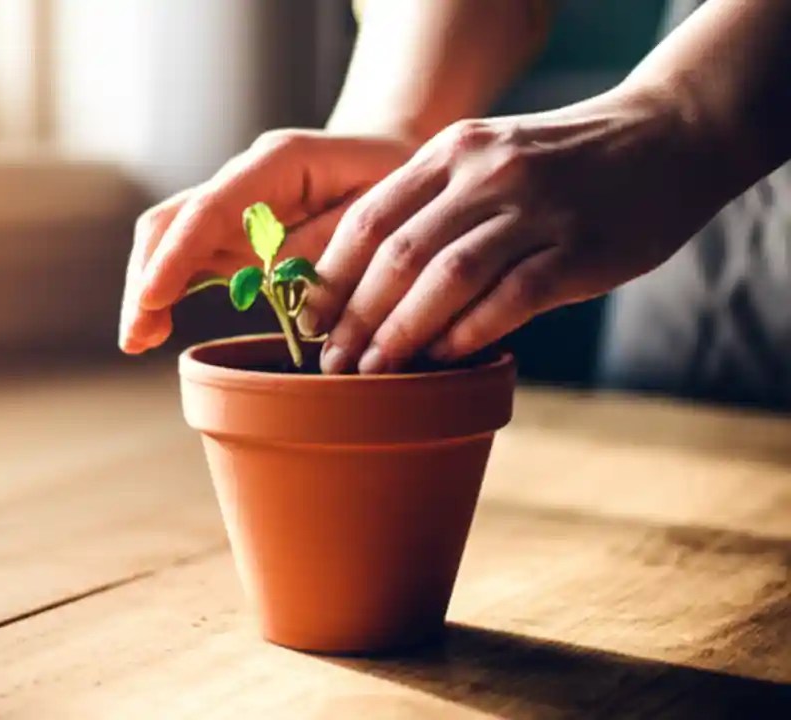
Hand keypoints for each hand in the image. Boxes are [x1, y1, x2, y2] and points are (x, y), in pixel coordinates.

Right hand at [118, 130, 415, 353]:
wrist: (390, 156)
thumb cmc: (392, 179)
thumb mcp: (379, 203)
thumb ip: (330, 239)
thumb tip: (281, 280)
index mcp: (277, 161)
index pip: (211, 206)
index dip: (179, 253)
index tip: (154, 297)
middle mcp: (241, 180)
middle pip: (171, 222)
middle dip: (148, 277)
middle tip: (137, 335)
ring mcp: (230, 208)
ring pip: (166, 241)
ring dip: (149, 291)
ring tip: (139, 341)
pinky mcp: (229, 235)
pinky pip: (185, 262)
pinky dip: (167, 294)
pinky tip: (154, 330)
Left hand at [300, 89, 726, 373]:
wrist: (668, 135)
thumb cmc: (560, 163)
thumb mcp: (485, 156)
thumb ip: (431, 205)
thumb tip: (367, 288)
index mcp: (452, 153)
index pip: (368, 218)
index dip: (332, 277)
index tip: (308, 322)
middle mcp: (487, 174)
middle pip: (398, 254)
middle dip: (356, 316)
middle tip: (333, 362)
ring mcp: (537, 209)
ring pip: (447, 278)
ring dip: (402, 331)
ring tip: (376, 370)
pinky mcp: (581, 249)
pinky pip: (510, 299)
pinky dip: (470, 333)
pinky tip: (446, 358)